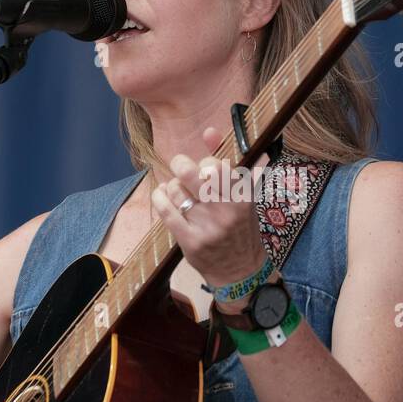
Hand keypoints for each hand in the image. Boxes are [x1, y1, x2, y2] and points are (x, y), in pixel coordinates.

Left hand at [150, 126, 268, 289]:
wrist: (240, 271)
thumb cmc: (239, 228)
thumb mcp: (242, 196)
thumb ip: (226, 162)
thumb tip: (209, 131)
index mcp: (242, 196)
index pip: (216, 165)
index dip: (205, 162)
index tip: (205, 169)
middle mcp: (226, 211)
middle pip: (192, 173)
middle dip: (181, 165)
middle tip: (181, 168)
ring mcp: (208, 227)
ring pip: (176, 190)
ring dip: (172, 186)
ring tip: (177, 191)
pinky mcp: (191, 241)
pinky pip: (165, 210)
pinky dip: (160, 198)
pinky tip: (162, 196)